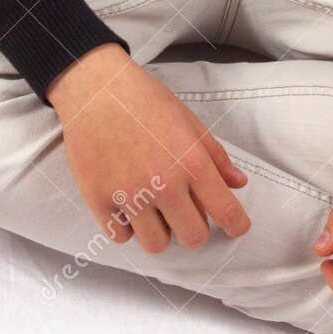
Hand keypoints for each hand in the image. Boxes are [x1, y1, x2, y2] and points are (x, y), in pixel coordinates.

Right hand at [47, 46, 251, 252]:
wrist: (94, 88)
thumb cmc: (143, 100)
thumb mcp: (188, 120)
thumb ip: (215, 156)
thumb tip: (238, 183)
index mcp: (191, 162)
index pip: (226, 211)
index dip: (236, 225)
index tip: (236, 227)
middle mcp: (163, 184)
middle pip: (193, 237)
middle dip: (195, 229)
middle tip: (186, 213)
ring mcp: (129, 195)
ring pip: (156, 245)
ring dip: (160, 231)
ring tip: (154, 209)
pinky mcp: (98, 199)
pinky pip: (121, 236)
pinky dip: (127, 226)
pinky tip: (127, 206)